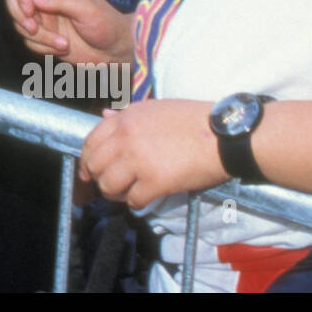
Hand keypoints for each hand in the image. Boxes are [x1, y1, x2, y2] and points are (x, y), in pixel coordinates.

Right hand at [5, 0, 131, 63]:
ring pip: (20, 24)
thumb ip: (60, 1)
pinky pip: (29, 41)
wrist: (114, 51)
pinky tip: (63, 48)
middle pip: (13, 0)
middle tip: (33, 28)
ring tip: (64, 44)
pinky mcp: (43, 37)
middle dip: (20, 16)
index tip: (29, 10)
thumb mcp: (87, 8)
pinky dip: (43, 47)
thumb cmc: (106, 24)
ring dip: (38, 37)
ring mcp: (43, 19)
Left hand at [80, 100, 225, 209]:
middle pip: (94, 164)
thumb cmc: (194, 119)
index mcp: (126, 117)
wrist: (224, 135)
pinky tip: (144, 199)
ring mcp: (139, 159)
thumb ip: (127, 114)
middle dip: (98, 178)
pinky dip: (136, 203)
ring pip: (108, 185)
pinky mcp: (155, 181)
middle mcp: (126, 137)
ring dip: (115, 194)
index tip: (89, 170)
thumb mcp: (156, 108)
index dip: (87, 158)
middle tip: (109, 186)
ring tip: (126, 194)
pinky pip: (133, 200)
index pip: (90, 140)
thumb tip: (104, 115)